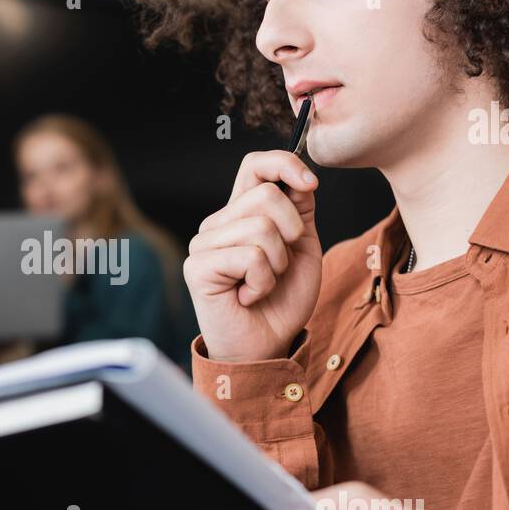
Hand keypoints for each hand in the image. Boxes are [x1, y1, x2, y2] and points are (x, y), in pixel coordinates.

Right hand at [184, 150, 321, 361]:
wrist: (266, 346)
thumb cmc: (281, 300)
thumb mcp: (302, 247)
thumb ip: (299, 210)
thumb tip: (300, 177)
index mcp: (241, 213)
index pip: (254, 165)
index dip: (284, 164)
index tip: (310, 185)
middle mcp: (218, 223)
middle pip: (266, 196)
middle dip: (291, 234)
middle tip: (278, 267)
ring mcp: (203, 243)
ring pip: (261, 227)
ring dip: (277, 264)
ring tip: (262, 284)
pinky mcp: (198, 266)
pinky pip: (250, 257)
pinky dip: (262, 281)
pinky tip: (248, 296)